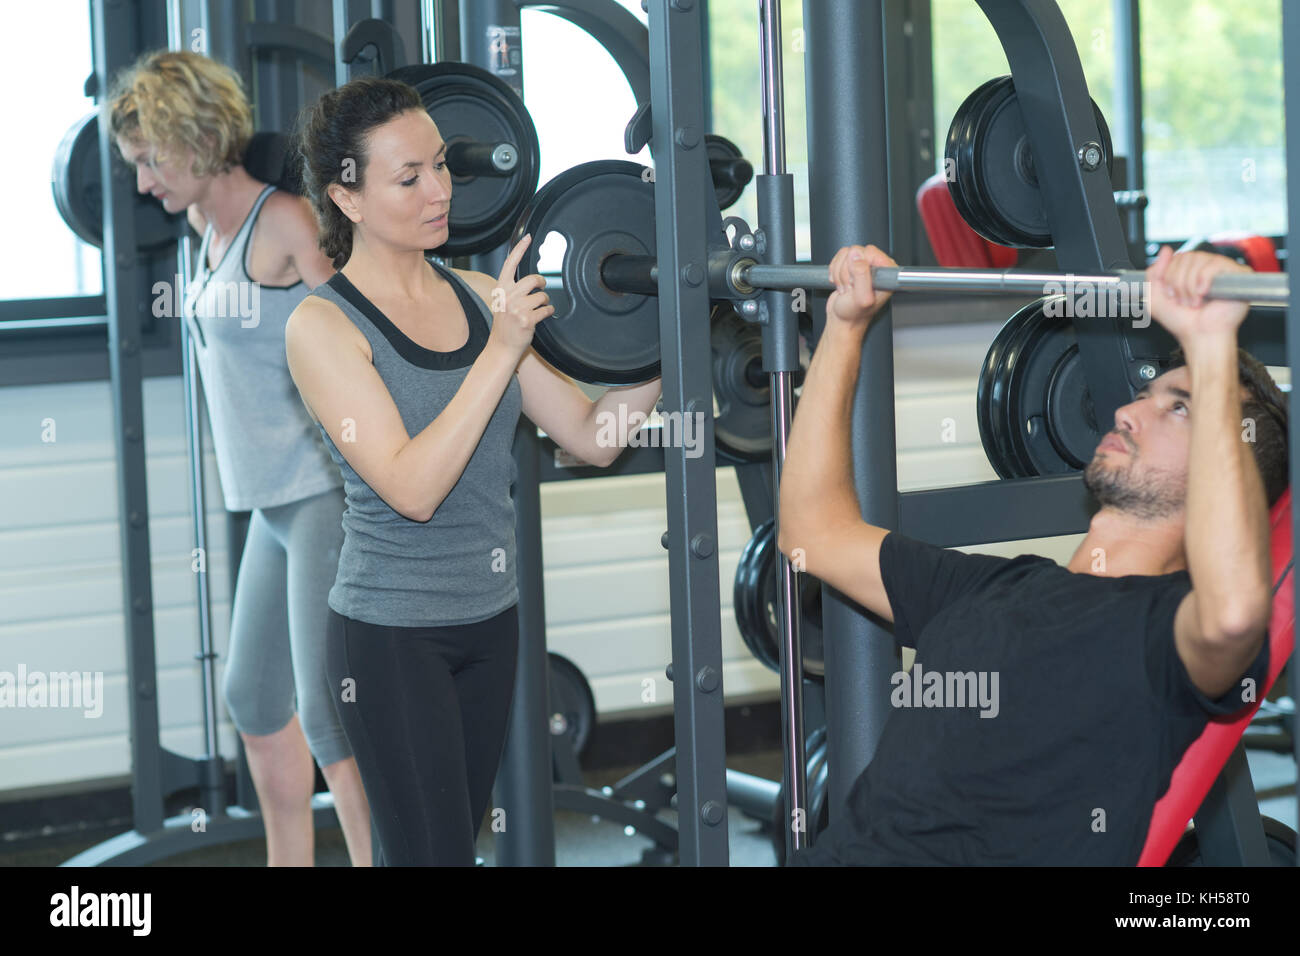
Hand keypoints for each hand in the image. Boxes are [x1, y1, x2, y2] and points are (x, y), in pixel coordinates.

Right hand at [488, 234, 553, 357]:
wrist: (501, 346)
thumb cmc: (505, 324)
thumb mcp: (502, 302)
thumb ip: (512, 289)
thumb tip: (530, 279)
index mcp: (501, 289)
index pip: (510, 264)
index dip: (520, 248)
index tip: (527, 237)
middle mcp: (508, 296)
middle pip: (533, 279)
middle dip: (542, 283)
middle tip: (542, 288)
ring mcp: (517, 308)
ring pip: (542, 296)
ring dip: (545, 301)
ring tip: (538, 308)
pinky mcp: (527, 319)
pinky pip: (546, 309)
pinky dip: (548, 312)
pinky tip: (542, 316)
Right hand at [826, 244, 895, 331]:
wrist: (842, 320)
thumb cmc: (855, 314)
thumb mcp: (861, 298)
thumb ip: (862, 275)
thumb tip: (857, 255)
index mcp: (887, 273)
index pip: (870, 252)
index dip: (859, 266)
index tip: (857, 282)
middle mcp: (878, 267)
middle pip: (856, 251)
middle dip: (847, 271)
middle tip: (851, 287)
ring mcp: (864, 265)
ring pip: (846, 253)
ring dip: (840, 273)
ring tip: (847, 288)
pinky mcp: (852, 265)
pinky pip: (839, 257)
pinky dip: (835, 271)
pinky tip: (841, 283)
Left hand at [1145, 246, 1250, 344]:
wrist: (1199, 335)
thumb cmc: (1182, 321)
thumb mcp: (1155, 297)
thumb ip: (1154, 272)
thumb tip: (1165, 250)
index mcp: (1191, 271)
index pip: (1177, 257)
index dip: (1170, 276)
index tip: (1171, 295)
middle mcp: (1207, 268)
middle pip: (1186, 256)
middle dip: (1179, 283)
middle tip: (1184, 300)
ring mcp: (1223, 270)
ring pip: (1199, 260)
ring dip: (1190, 286)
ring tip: (1195, 301)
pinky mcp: (1238, 274)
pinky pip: (1215, 264)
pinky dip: (1204, 280)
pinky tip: (1204, 294)